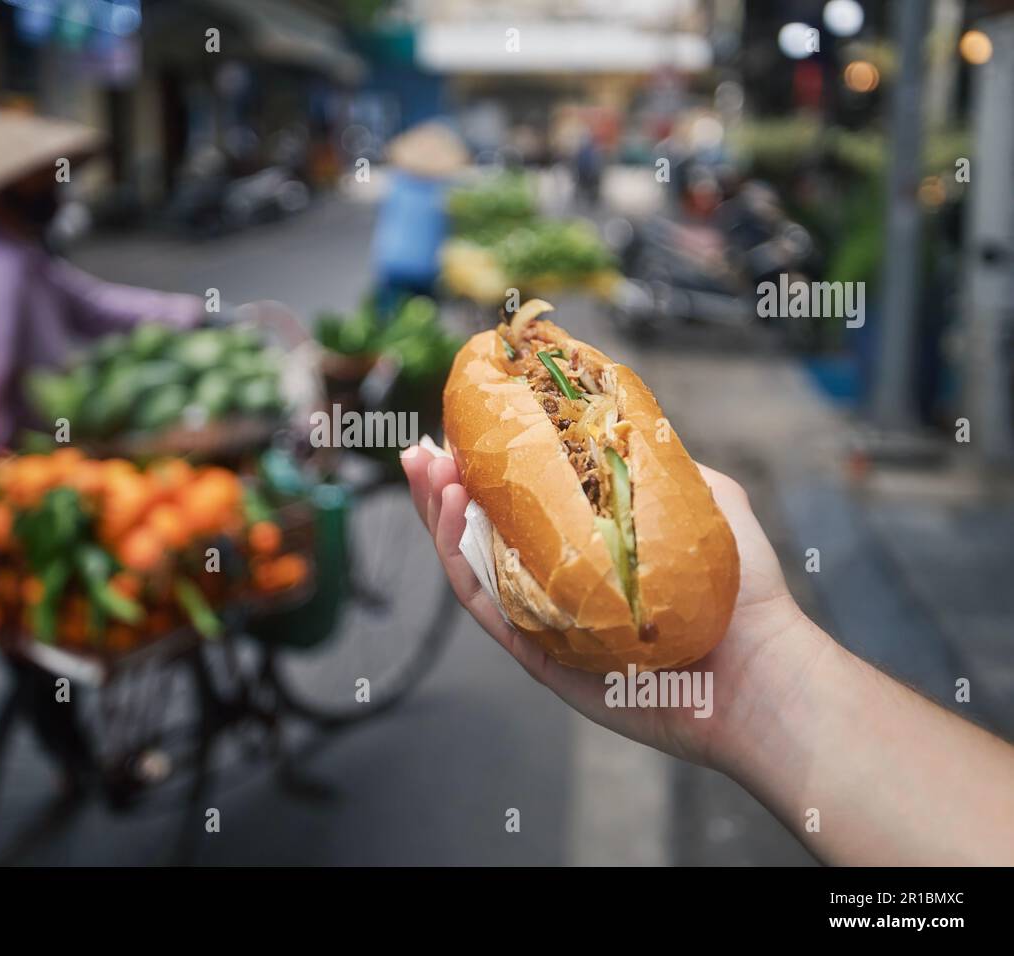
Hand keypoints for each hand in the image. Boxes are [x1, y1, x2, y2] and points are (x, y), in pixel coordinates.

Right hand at [399, 446, 830, 770]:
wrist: (759, 670)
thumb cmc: (742, 590)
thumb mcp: (705, 498)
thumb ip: (658, 461)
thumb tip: (616, 416)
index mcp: (586, 549)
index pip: (520, 504)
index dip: (484, 467)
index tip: (461, 427)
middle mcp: (558, 584)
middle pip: (480, 533)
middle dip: (442, 489)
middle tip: (421, 451)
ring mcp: (546, 619)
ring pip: (471, 567)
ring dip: (438, 517)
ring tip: (429, 471)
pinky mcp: (540, 656)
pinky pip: (486, 607)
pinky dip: (458, 562)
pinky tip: (452, 514)